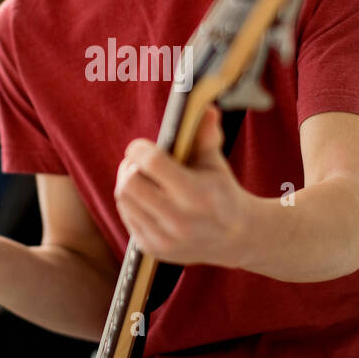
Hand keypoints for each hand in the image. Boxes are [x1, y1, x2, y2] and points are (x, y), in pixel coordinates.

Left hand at [114, 104, 250, 266]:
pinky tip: (144, 198)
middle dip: (129, 167)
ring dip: (127, 184)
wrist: (233, 238)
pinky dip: (130, 204)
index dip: (139, 149)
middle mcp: (178, 219)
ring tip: (139, 177)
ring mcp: (164, 238)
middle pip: (130, 183)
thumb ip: (206, 135)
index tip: (140, 146)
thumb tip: (205, 107)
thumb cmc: (220, 192)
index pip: (152, 163)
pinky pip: (127, 218)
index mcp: (195, 194)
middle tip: (137, 162)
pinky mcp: (153, 249)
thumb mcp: (215, 163)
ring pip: (124, 200)